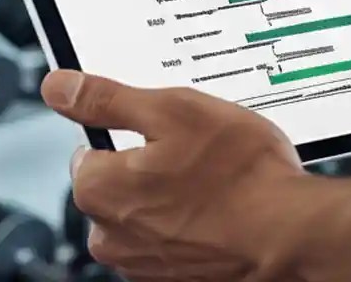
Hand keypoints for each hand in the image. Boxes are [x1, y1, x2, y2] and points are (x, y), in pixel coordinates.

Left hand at [41, 70, 315, 281]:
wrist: (291, 234)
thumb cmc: (240, 175)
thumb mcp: (172, 111)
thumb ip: (107, 99)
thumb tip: (59, 86)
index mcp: (98, 189)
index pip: (88, 149)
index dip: (128, 132)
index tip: (162, 128)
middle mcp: (110, 236)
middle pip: (117, 184)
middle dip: (151, 166)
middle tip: (198, 151)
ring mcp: (143, 263)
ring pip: (146, 213)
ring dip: (172, 196)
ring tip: (217, 180)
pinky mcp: (174, 276)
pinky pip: (172, 238)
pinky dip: (191, 223)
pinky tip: (223, 207)